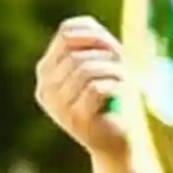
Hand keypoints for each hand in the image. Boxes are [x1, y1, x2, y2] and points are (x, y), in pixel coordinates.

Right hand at [35, 16, 128, 157]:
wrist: (115, 142)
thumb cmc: (110, 100)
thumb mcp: (100, 65)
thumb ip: (95, 42)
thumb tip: (93, 29)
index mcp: (46, 71)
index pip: (66, 33)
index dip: (95, 33)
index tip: (114, 46)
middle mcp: (45, 88)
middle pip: (76, 52)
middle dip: (107, 53)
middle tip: (125, 64)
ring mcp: (57, 105)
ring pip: (85, 69)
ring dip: (113, 70)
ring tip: (126, 78)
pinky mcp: (76, 119)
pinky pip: (96, 88)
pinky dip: (116, 85)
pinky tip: (123, 91)